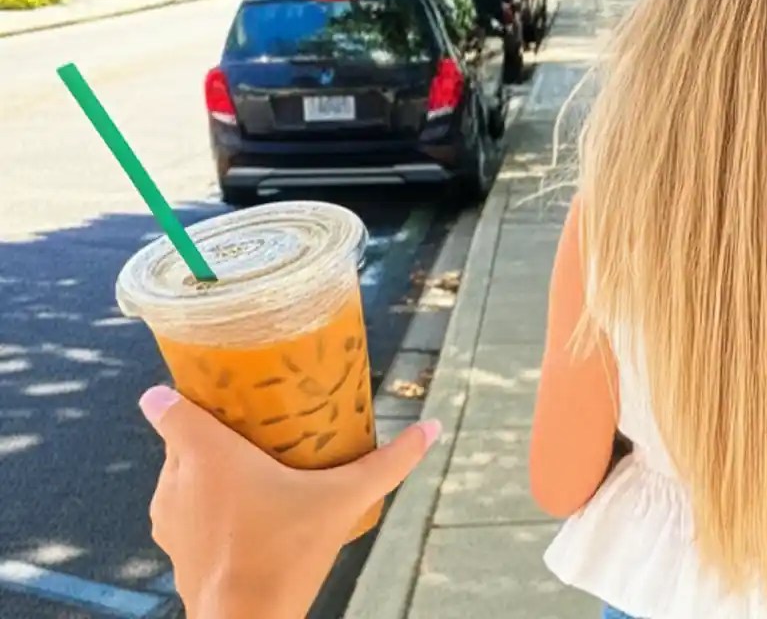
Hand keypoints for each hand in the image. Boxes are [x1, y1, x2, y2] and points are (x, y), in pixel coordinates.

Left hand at [139, 385, 439, 618]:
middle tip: (250, 430)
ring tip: (246, 472)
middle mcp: (175, 479)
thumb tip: (432, 428)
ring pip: (177, 477)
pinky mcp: (172, 549)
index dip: (175, 391)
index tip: (200, 385)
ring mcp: (167, 518)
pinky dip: (201, 510)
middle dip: (208, 432)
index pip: (164, 404)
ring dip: (202, 473)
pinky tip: (238, 517)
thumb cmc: (289, 551)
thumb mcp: (345, 499)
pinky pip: (181, 514)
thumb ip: (389, 462)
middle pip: (179, 439)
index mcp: (204, 453)